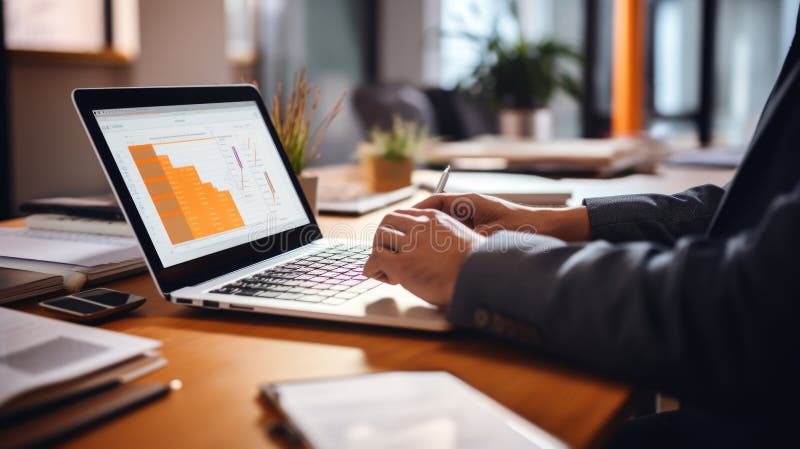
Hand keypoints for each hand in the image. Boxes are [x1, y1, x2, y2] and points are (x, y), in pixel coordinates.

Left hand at [363, 208, 486, 306]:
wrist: (480, 277)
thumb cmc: (474, 265)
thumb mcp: (459, 240)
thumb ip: (441, 238)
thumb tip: (433, 250)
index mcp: (434, 218)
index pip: (403, 215)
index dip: (397, 230)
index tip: (399, 244)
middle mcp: (420, 226)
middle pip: (387, 221)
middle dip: (383, 238)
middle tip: (388, 256)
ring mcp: (410, 244)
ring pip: (379, 237)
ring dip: (379, 253)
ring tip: (389, 270)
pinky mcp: (402, 263)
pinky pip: (376, 260)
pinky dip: (375, 269)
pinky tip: (389, 279)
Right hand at [413, 193, 590, 240]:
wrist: (552, 230)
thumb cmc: (526, 227)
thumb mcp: (491, 236)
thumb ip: (466, 239)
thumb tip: (442, 248)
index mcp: (470, 202)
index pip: (435, 201)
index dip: (416, 211)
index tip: (401, 221)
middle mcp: (471, 208)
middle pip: (436, 214)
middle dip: (418, 225)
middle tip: (402, 238)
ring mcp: (476, 220)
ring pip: (445, 227)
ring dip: (431, 237)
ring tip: (415, 250)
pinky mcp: (482, 232)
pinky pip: (456, 236)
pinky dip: (445, 244)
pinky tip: (438, 259)